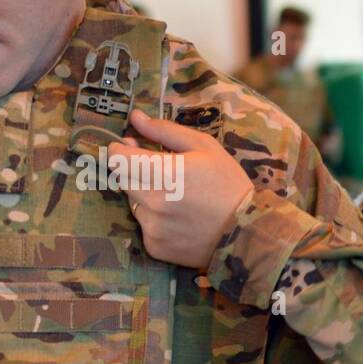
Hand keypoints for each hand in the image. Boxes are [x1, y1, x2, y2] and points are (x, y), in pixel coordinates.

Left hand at [109, 109, 253, 268]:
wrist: (245, 232)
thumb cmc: (226, 182)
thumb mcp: (203, 147)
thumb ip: (164, 131)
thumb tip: (135, 117)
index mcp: (164, 172)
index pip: (117, 159)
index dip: (119, 150)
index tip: (129, 148)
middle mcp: (153, 201)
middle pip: (122, 179)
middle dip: (134, 171)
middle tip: (160, 172)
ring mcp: (152, 227)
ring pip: (132, 203)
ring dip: (145, 196)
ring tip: (174, 197)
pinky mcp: (154, 246)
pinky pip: (143, 226)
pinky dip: (154, 219)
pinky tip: (177, 218)